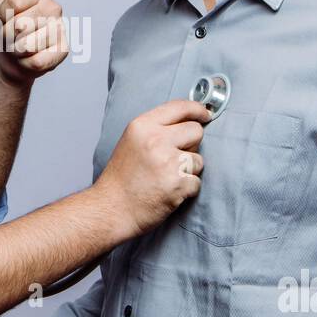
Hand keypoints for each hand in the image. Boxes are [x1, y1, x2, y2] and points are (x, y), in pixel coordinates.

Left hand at [0, 0, 68, 86]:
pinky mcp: (63, 50)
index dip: (0, 15)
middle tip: (10, 33)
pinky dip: (27, 63)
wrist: (9, 56)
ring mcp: (60, 29)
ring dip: (16, 50)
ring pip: (28, 44)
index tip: (2, 16)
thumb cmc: (1, 23)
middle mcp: (54, 7)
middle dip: (7, 34)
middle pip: (20, 25)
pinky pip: (39, 61)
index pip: (11, 4)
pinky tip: (29, 56)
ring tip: (19, 45)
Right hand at [94, 99, 208, 237]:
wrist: (111, 209)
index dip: (197, 110)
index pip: (179, 107)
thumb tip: (189, 120)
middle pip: (196, 131)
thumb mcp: (132, 141)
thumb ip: (156, 128)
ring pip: (199, 159)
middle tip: (174, 158)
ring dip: (188, 171)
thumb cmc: (121, 179)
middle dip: (191, 145)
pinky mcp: (177, 184)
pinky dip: (187, 190)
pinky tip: (168, 192)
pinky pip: (197, 182)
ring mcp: (168, 162)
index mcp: (142, 126)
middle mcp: (155, 140)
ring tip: (166, 178)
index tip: (205, 114)